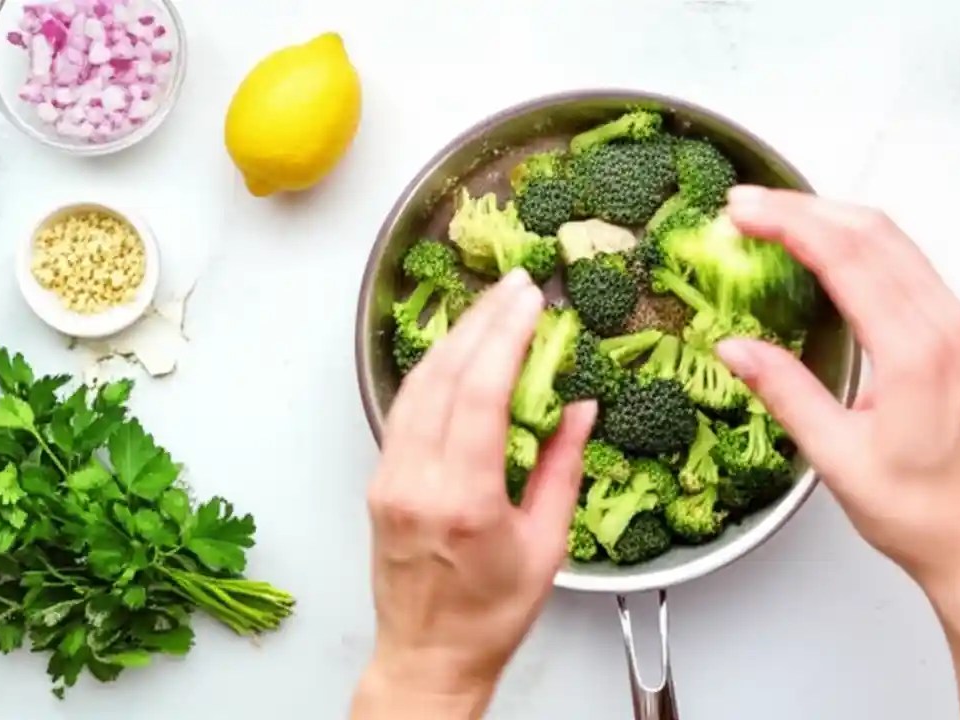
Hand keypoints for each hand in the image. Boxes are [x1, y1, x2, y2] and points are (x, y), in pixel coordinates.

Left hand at [356, 269, 595, 718]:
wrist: (429, 657)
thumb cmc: (490, 616)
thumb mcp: (548, 545)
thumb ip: (563, 467)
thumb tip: (579, 406)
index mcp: (465, 501)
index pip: (481, 393)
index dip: (506, 336)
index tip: (529, 300)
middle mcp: (417, 483)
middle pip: (444, 376)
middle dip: (482, 321)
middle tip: (514, 287)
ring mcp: (391, 480)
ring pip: (417, 386)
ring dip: (455, 337)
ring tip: (490, 305)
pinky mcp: (380, 481)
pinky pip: (406, 408)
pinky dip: (433, 370)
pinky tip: (456, 351)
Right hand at [717, 187, 959, 590]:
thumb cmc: (914, 510)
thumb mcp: (836, 457)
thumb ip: (785, 392)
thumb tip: (733, 346)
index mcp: (916, 351)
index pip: (848, 258)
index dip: (790, 224)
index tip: (741, 211)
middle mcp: (944, 324)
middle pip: (871, 232)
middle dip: (803, 208)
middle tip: (744, 205)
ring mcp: (953, 323)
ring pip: (891, 239)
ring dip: (829, 217)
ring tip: (772, 216)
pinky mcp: (951, 331)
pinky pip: (904, 261)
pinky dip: (856, 241)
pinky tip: (821, 246)